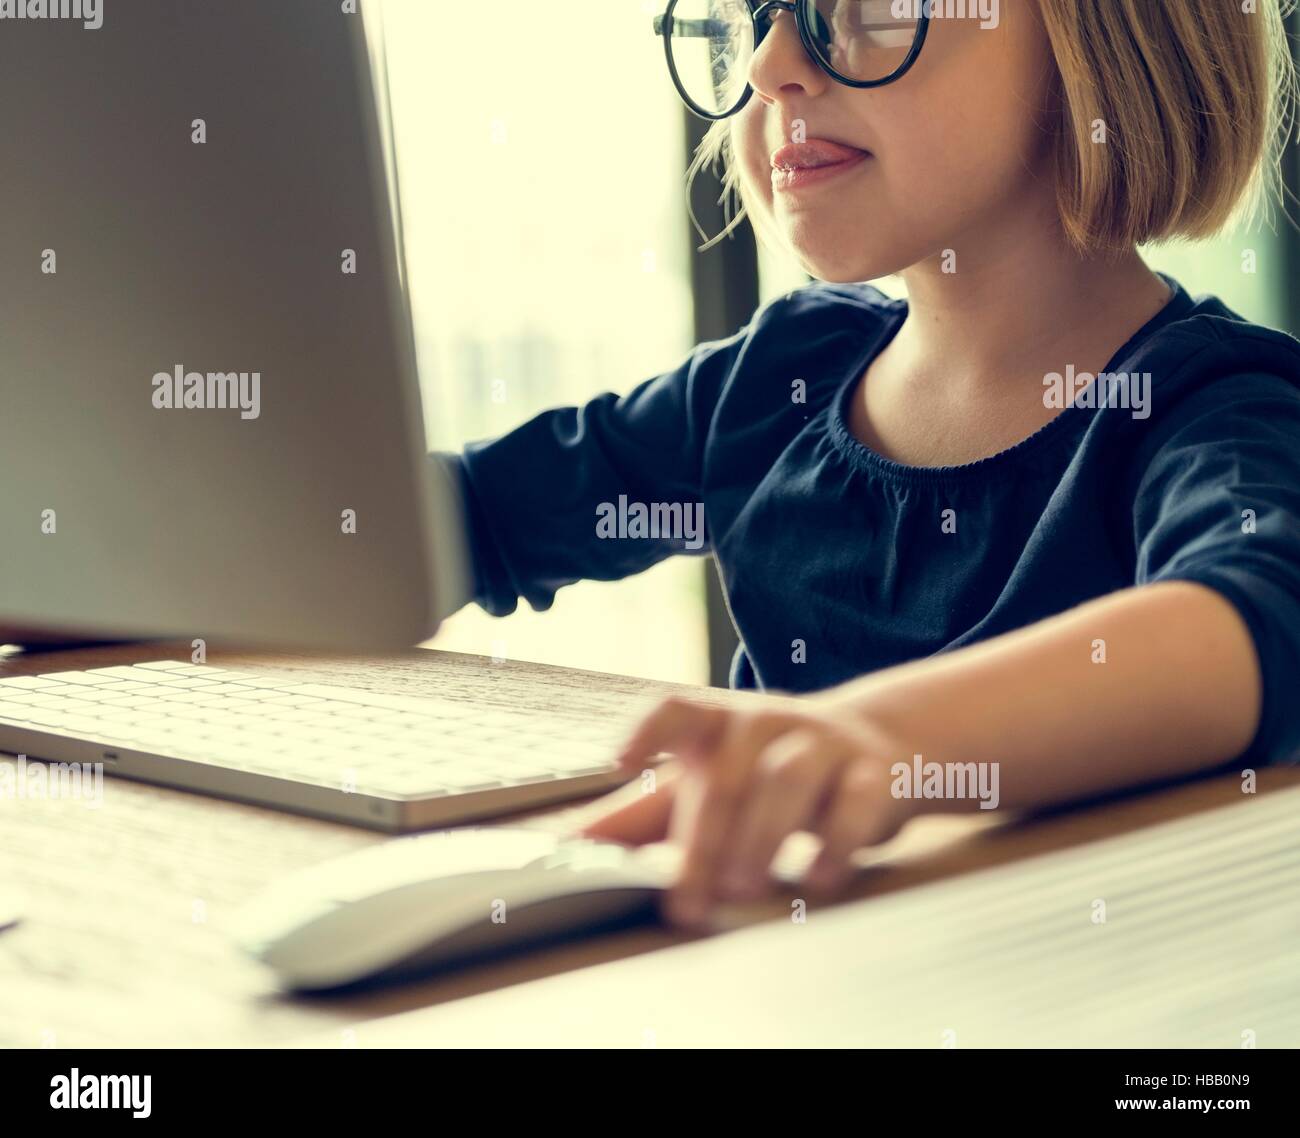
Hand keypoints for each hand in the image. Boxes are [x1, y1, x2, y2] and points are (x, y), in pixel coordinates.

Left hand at [578, 692, 914, 926]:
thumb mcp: (702, 781)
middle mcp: (767, 721)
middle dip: (704, 841)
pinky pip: (855, 802)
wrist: (874, 745)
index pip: (678, 708)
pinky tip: (819, 879)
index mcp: (718, 721)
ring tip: (744, 887)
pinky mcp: (871, 772)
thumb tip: (563, 848)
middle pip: (728, 774)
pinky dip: (837, 842)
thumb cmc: (763, 768)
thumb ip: (637, 816)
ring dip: (762, 835)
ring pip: (788, 777)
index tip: (618, 762)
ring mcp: (822, 742)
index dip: (647, 730)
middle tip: (688, 901)